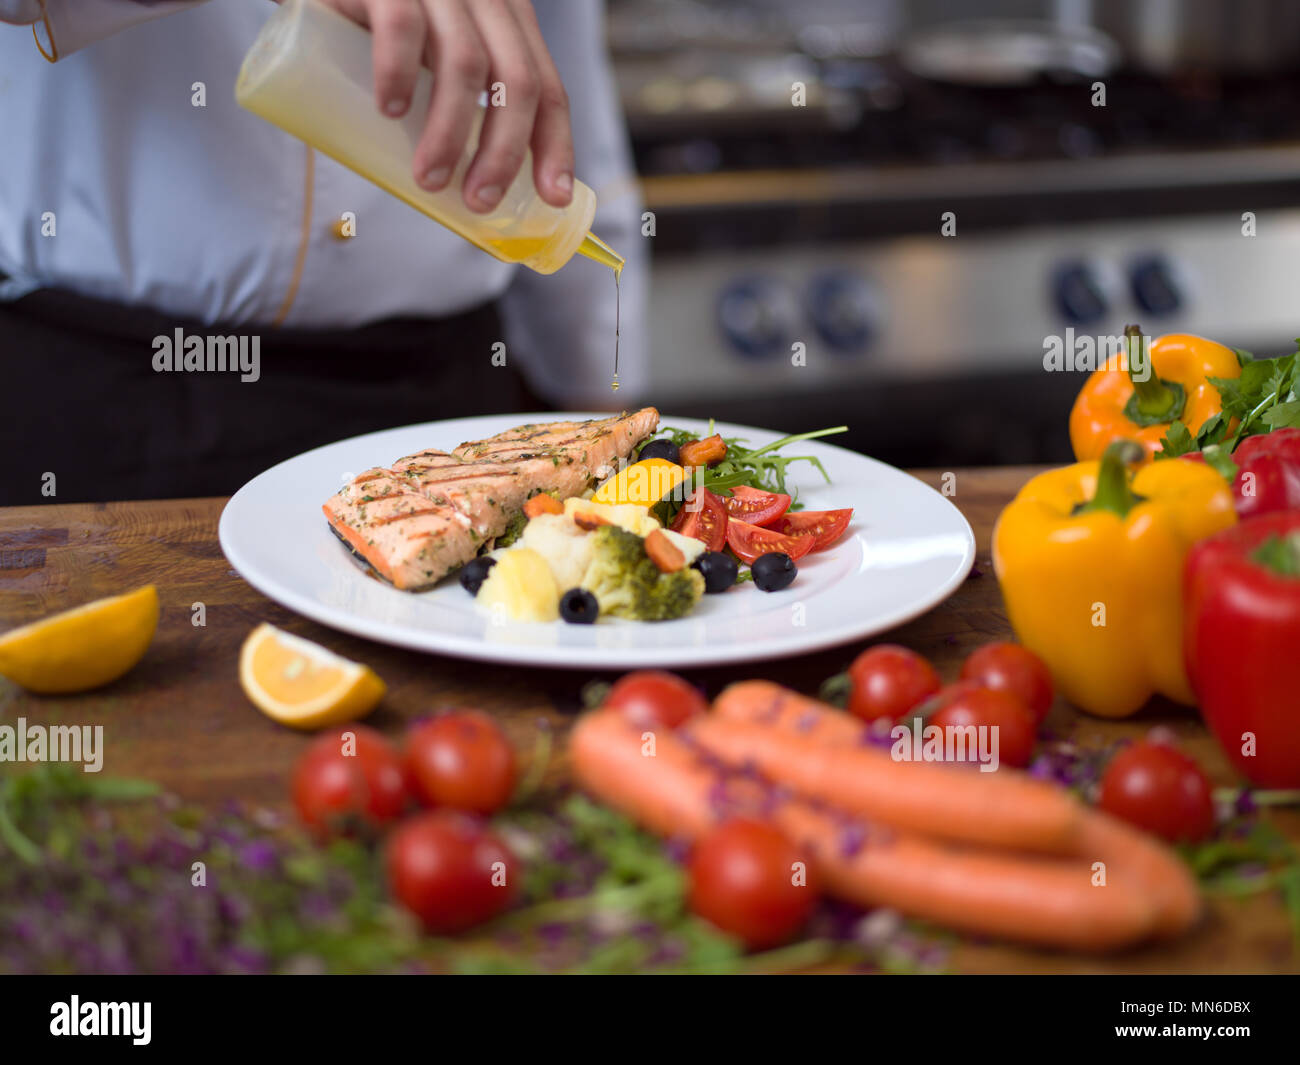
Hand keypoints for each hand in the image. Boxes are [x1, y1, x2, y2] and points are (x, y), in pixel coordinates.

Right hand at [316, 0, 574, 211]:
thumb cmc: (377, 22)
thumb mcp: (434, 53)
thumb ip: (455, 98)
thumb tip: (471, 187)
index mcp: (506, 20)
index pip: (547, 86)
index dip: (556, 145)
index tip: (552, 197)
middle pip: (516, 82)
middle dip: (505, 153)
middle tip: (479, 200)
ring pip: (464, 64)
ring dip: (450, 134)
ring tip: (429, 179)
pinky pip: (401, 26)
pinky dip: (399, 74)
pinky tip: (390, 109)